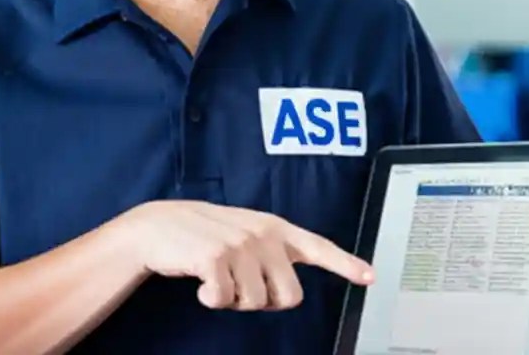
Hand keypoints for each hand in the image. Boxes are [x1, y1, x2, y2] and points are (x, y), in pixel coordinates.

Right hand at [115, 200, 373, 310]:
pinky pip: (224, 301)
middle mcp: (263, 234)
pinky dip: (211, 300)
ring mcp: (240, 244)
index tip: (370, 277)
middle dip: (266, 301)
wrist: (158, 225)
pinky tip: (200, 284)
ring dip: (234, 300)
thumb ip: (271, 252)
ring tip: (216, 277)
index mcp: (274, 228)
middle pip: (290, 295)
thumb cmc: (203, 235)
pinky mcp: (215, 257)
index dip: (346, 264)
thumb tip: (290, 290)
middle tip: (240, 285)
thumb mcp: (243, 234)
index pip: (318, 247)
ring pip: (256, 303)